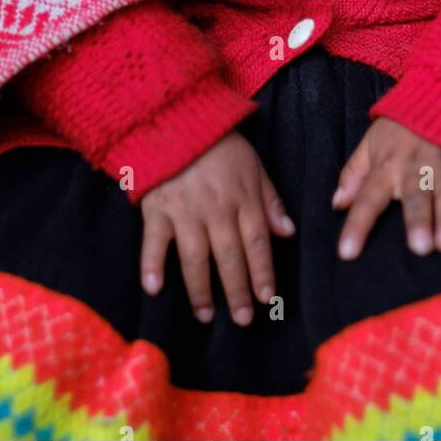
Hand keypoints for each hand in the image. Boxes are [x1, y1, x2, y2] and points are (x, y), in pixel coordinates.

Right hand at [139, 131, 294, 326]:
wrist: (177, 120)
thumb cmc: (219, 146)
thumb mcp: (254, 166)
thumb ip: (270, 200)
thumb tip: (288, 233)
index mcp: (242, 198)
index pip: (257, 243)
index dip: (263, 272)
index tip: (268, 298)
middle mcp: (216, 209)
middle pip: (229, 257)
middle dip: (238, 291)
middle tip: (244, 320)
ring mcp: (185, 211)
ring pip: (195, 257)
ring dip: (201, 290)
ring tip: (207, 315)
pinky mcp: (156, 208)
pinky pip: (154, 241)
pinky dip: (152, 264)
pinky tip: (154, 288)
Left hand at [331, 118, 440, 260]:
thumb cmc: (404, 128)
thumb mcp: (373, 142)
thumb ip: (354, 173)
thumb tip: (336, 204)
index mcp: (387, 164)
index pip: (368, 196)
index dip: (357, 225)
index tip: (347, 253)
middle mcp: (415, 166)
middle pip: (415, 195)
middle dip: (417, 220)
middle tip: (419, 248)